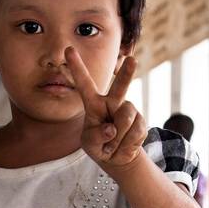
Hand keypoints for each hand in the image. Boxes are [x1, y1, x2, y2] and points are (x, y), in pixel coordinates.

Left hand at [64, 46, 146, 173]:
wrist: (119, 158)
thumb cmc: (99, 146)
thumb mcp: (91, 145)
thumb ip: (96, 137)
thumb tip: (111, 129)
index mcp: (93, 103)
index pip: (84, 83)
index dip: (77, 67)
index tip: (69, 49)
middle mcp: (112, 101)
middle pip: (120, 86)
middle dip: (127, 73)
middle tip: (132, 60)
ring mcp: (128, 109)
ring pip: (125, 118)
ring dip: (118, 138)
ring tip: (113, 145)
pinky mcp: (140, 120)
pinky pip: (135, 131)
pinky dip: (127, 144)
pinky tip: (124, 145)